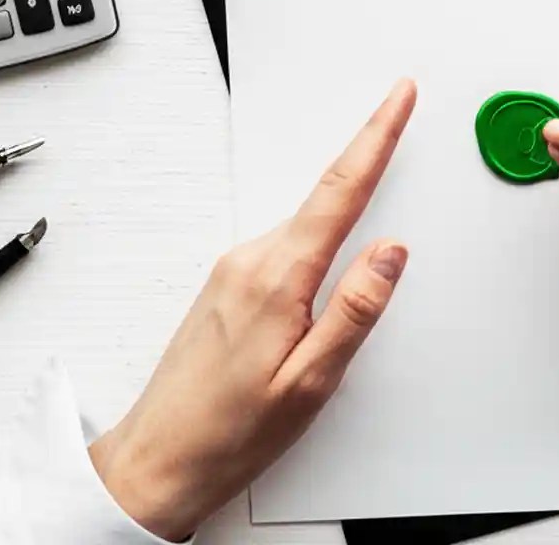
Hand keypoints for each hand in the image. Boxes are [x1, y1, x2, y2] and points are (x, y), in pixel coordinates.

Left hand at [89, 81, 417, 539]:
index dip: (376, 136)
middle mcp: (248, 262)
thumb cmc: (231, 432)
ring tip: (370, 243)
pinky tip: (322, 283)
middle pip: (324, 200)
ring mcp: (232, 272)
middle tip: (400, 129)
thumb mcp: (312, 382)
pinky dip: (314, 249)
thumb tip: (391, 250)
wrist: (157, 462)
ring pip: (305, 231)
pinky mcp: (226, 287)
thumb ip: (356, 309)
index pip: (340, 191)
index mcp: (277, 278)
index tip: (399, 96)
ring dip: (340, 222)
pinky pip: (285, 251)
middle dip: (366, 167)